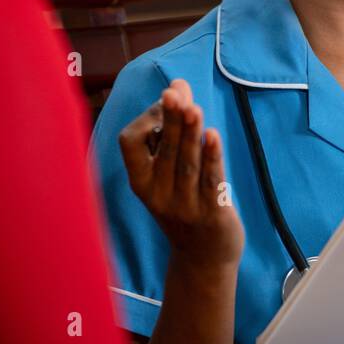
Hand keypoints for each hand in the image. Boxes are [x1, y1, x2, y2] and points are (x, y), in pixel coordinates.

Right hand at [117, 79, 243, 270]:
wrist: (204, 258)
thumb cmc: (186, 203)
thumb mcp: (169, 172)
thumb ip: (172, 130)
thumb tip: (179, 85)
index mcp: (141, 181)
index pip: (131, 143)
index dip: (148, 118)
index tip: (167, 102)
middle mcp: (157, 195)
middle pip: (163, 150)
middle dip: (170, 119)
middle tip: (174, 92)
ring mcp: (185, 207)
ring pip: (186, 163)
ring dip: (190, 133)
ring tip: (194, 107)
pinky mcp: (212, 214)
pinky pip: (211, 181)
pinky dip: (212, 157)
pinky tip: (213, 135)